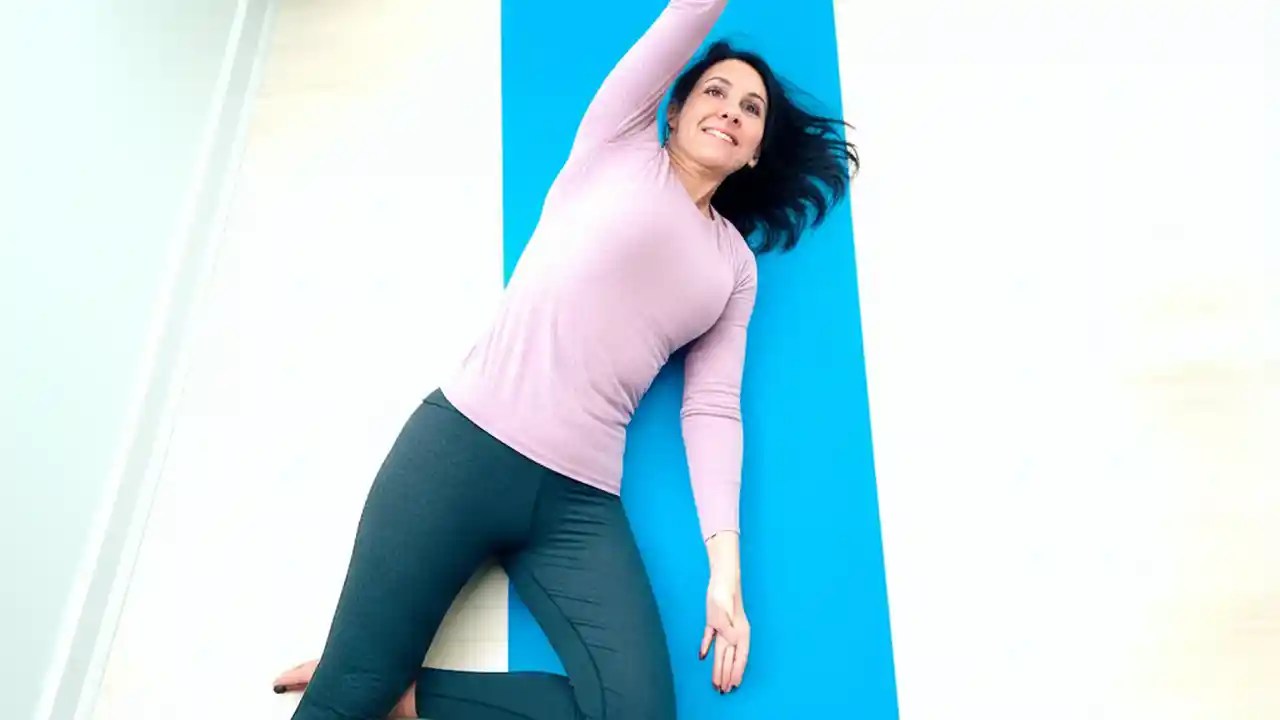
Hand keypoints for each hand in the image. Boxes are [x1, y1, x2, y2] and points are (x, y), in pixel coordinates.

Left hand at [699, 570, 749, 692]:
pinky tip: (703, 656)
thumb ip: (727, 628)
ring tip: (716, 682)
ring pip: (720, 653)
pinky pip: (709, 638)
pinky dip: (706, 647)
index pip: (739, 658)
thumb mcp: (726, 612)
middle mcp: (733, 633)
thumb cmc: (725, 593)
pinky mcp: (713, 622)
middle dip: (726, 675)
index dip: (736, 672)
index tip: (733, 685)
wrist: (722, 579)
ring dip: (718, 667)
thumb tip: (732, 641)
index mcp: (740, 633)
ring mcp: (724, 628)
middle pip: (729, 659)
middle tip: (723, 691)